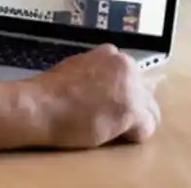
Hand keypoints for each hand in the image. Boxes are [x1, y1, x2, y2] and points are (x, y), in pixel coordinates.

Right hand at [18, 44, 159, 147]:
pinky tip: (111, 135)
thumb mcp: (77, 68)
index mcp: (112, 54)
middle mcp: (127, 65)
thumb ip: (97, 73)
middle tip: (107, 118)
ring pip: (149, 111)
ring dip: (133, 121)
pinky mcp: (132, 110)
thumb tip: (105, 87)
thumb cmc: (51, 91)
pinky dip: (132, 136)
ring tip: (109, 128)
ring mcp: (132, 87)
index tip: (105, 102)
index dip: (119, 92)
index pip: (130, 76)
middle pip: (144, 93)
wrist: (41, 105)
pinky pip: (146, 129)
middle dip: (130, 106)